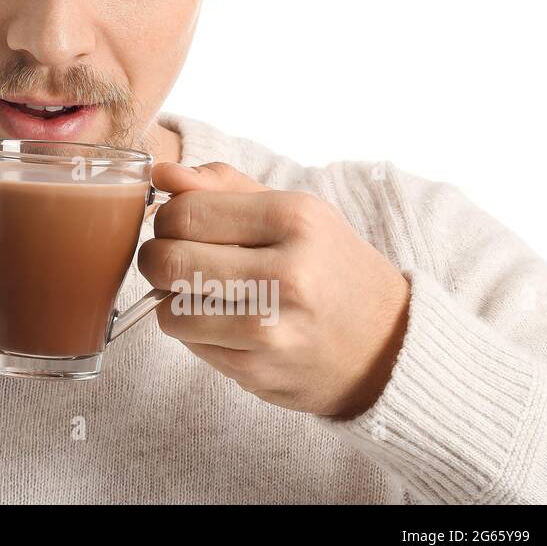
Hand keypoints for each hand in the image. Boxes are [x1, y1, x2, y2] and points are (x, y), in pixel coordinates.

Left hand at [137, 161, 410, 418]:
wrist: (389, 346)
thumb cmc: (328, 267)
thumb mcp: (292, 210)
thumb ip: (222, 186)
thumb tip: (161, 175)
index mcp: (294, 218)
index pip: (184, 212)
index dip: (166, 219)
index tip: (178, 227)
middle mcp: (286, 274)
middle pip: (167, 261)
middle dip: (157, 260)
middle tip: (175, 261)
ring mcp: (272, 328)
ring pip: (169, 310)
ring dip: (174, 301)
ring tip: (204, 293)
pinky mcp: (258, 370)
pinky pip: (190, 344)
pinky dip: (196, 332)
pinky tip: (228, 323)